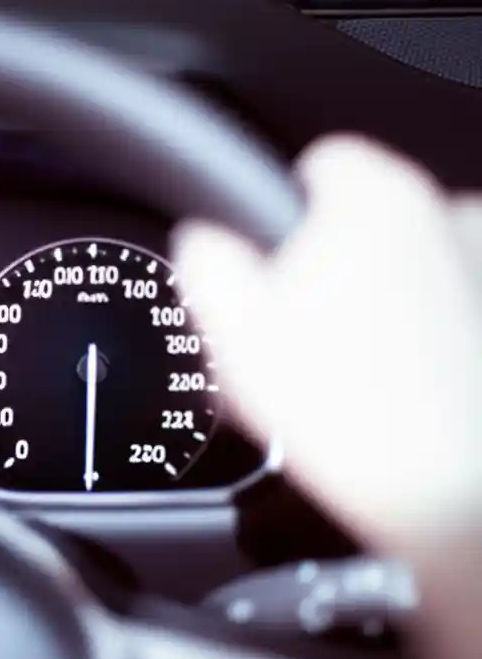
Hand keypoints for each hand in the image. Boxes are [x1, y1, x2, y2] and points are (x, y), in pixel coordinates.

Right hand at [174, 135, 481, 658]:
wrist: (448, 495)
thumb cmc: (352, 415)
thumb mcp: (232, 333)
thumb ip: (207, 263)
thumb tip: (202, 242)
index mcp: (374, 200)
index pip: (322, 163)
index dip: (286, 211)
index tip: (278, 257)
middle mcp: (449, 215)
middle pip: (370, 220)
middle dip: (339, 266)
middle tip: (309, 334)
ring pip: (417, 266)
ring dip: (392, 300)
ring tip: (362, 372)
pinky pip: (456, 307)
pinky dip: (435, 334)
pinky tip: (406, 387)